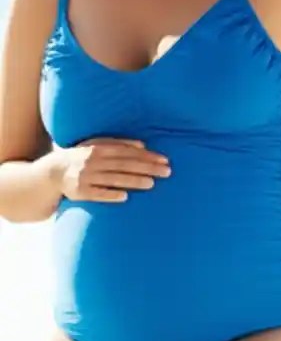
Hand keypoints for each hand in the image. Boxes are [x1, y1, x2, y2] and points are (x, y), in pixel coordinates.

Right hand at [54, 138, 170, 201]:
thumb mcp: (98, 145)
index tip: (165, 160)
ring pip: (113, 179)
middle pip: (125, 165)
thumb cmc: (83, 157)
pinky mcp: (79, 192)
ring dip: (133, 181)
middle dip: (147, 168)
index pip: (128, 152)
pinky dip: (110, 195)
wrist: (53, 171)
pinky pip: (97, 194)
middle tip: (167, 172)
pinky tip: (125, 197)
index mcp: (99, 149)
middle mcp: (93, 161)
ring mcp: (86, 177)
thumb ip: (120, 144)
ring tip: (151, 183)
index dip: (148, 156)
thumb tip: (143, 145)